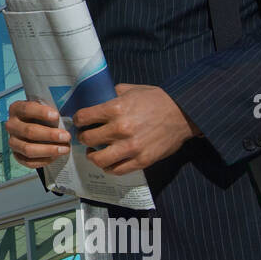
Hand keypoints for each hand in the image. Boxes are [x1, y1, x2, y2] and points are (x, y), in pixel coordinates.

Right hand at [4, 99, 71, 168]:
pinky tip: (56, 156)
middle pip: (29, 131)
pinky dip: (43, 160)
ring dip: (48, 150)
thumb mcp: (45, 110)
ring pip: (28, 149)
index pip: (26, 109)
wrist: (35, 129)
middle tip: (66, 136)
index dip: (41, 113)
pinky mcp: (16, 155)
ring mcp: (12, 141)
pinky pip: (28, 162)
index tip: (56, 116)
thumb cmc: (42, 117)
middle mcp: (11, 125)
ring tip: (64, 149)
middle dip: (50, 135)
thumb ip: (51, 113)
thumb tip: (65, 122)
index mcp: (16, 109)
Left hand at [73, 83, 200, 174]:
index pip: (83, 117)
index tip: (79, 122)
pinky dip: (109, 167)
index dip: (77, 120)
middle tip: (86, 136)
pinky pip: (117, 170)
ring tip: (94, 152)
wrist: (183, 113)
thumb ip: (111, 94)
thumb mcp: (131, 89)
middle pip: (87, 139)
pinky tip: (109, 161)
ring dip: (92, 156)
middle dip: (83, 137)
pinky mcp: (142, 160)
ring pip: (98, 159)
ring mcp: (131, 147)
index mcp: (115, 108)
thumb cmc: (157, 99)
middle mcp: (120, 128)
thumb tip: (96, 100)